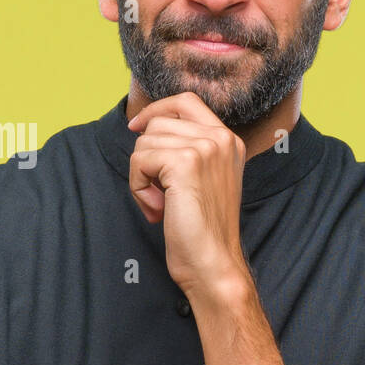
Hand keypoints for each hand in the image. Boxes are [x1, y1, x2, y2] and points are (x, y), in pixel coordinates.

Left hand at [126, 92, 249, 300]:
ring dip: (141, 177)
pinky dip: (138, 188)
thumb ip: (187, 151)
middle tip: (159, 195)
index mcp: (229, 140)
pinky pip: (139, 161)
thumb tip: (145, 128)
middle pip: (157, 124)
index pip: (186, 101)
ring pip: (144, 143)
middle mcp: (221, 139)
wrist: (213, 263)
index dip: (155, 109)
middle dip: (146, 159)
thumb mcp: (203, 180)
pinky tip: (157, 210)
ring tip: (161, 205)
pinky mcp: (185, 162)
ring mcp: (205, 148)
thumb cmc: (202, 231)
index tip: (135, 128)